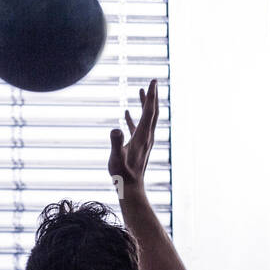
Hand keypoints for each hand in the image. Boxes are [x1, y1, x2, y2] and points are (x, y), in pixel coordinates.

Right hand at [108, 78, 158, 195]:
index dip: (151, 95)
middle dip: (152, 96)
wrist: (130, 188)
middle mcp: (146, 136)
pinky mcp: (138, 146)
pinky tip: (128, 113)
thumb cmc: (122, 175)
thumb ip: (116, 143)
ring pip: (146, 118)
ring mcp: (143, 141)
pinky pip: (138, 126)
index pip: (149, 111)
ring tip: (141, 91)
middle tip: (153, 81)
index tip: (153, 81)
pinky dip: (135, 117)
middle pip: (152, 112)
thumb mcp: (116, 158)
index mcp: (142, 136)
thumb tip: (115, 128)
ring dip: (145, 104)